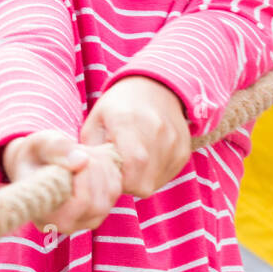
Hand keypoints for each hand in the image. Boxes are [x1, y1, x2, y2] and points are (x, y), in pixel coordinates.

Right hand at [1, 130, 122, 235]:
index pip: (80, 203)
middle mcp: (68, 225)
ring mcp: (88, 219)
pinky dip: (110, 168)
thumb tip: (82, 161)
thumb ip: (56, 149)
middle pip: (97, 202)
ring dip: (102, 165)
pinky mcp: (102, 208)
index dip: (83, 175)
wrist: (37, 163)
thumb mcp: (38, 145)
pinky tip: (93, 158)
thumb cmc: (34, 155)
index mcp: (46, 217)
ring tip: (85, 152)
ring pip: (110, 194)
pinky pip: (116, 187)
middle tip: (80, 149)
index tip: (74, 154)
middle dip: (94, 168)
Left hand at [79, 76, 192, 198]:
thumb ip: (90, 151)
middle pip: (143, 183)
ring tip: (132, 161)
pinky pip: (167, 176)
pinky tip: (147, 160)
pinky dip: (154, 175)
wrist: (156, 88)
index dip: (117, 180)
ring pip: (155, 183)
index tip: (110, 171)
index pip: (130, 167)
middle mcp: (157, 132)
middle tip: (119, 168)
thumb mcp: (95, 121)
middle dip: (127, 183)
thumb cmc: (119, 107)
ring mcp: (174, 142)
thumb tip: (88, 178)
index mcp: (129, 122)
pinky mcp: (184, 151)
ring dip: (140, 180)